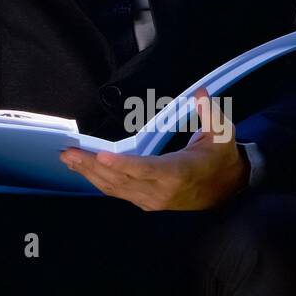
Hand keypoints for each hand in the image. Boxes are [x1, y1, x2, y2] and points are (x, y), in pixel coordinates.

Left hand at [58, 87, 249, 210]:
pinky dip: (98, 181)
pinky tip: (83, 170)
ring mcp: (151, 200)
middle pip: (121, 180)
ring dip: (90, 174)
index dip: (124, 165)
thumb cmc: (221, 158)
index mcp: (178, 173)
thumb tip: (201, 93)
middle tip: (68, 153)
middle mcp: (161, 191)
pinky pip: (118, 192)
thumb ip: (210, 114)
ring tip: (68, 159)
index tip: (102, 156)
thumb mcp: (222, 135)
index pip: (147, 170)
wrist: (228, 189)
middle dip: (93, 166)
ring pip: (115, 188)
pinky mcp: (145, 202)